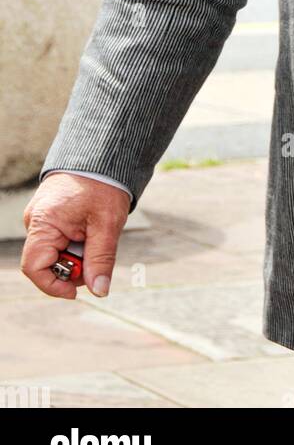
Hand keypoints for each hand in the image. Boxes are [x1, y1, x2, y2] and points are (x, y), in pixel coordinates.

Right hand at [20, 173, 129, 300]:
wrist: (103, 153)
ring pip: (56, 252)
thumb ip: (101, 259)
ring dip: (77, 253)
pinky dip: (77, 242)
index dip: (54, 286)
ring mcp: (42, 218)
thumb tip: (99, 291)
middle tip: (97, 256)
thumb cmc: (103, 184)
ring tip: (96, 234)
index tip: (78, 291)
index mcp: (43, 222)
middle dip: (73, 267)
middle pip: (47, 262)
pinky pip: (60, 239)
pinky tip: (91, 229)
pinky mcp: (51, 215)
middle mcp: (36, 222)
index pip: (34, 268)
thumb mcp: (107, 224)